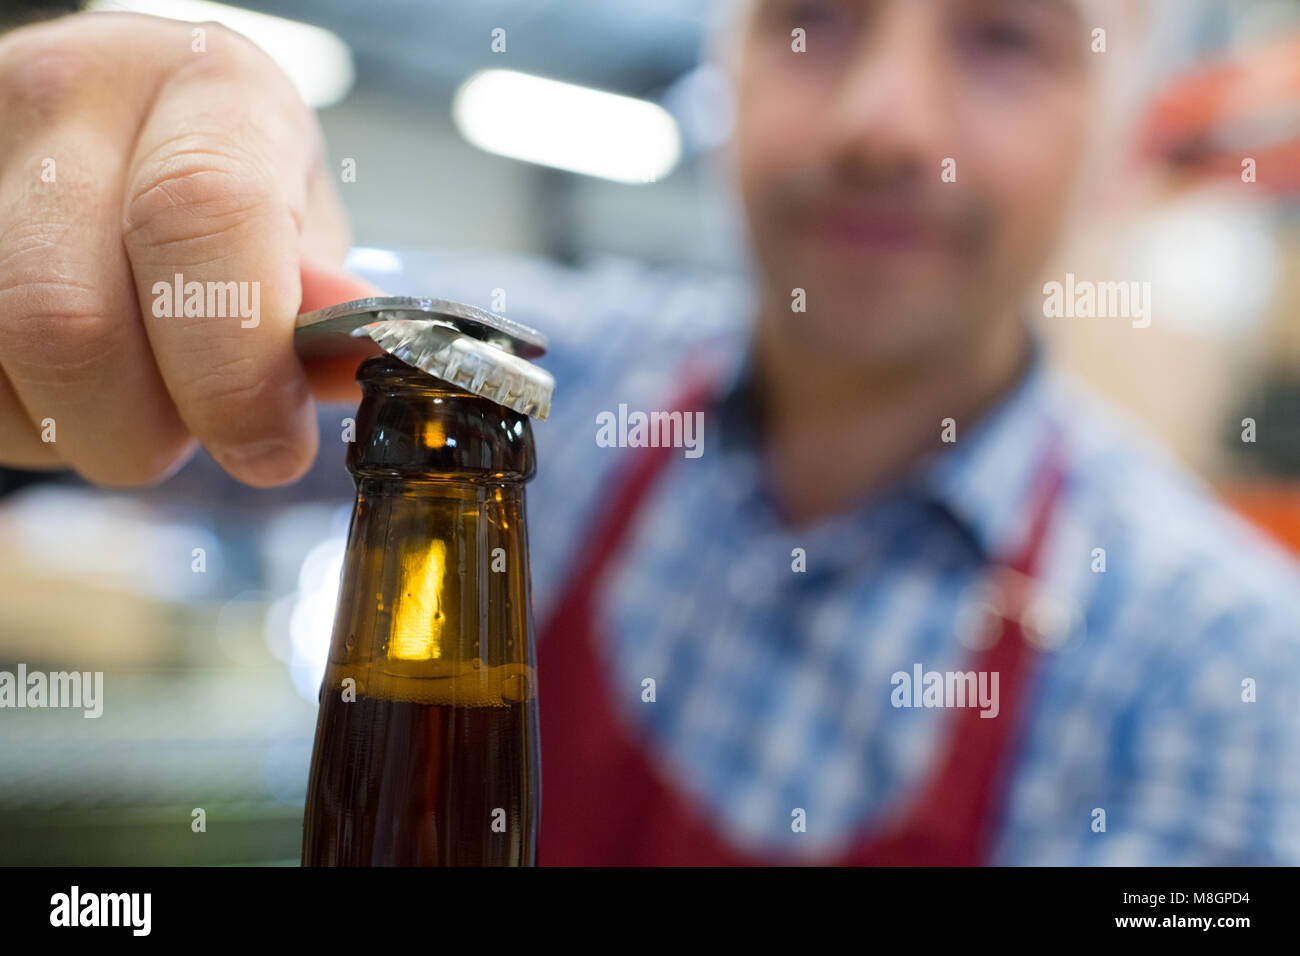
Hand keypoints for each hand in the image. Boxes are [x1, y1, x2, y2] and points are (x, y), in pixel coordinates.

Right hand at [0, 12, 379, 486]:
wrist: (111, 132)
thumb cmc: (229, 185)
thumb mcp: (297, 222)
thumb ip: (316, 305)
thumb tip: (337, 373)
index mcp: (210, 90)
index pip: (201, 214)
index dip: (235, 364)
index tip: (269, 450)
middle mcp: (72, 95)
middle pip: (70, 316)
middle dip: (145, 427)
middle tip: (194, 435)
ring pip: (9, 355)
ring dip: (84, 425)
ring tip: (136, 396)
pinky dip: (28, 415)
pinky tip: (70, 384)